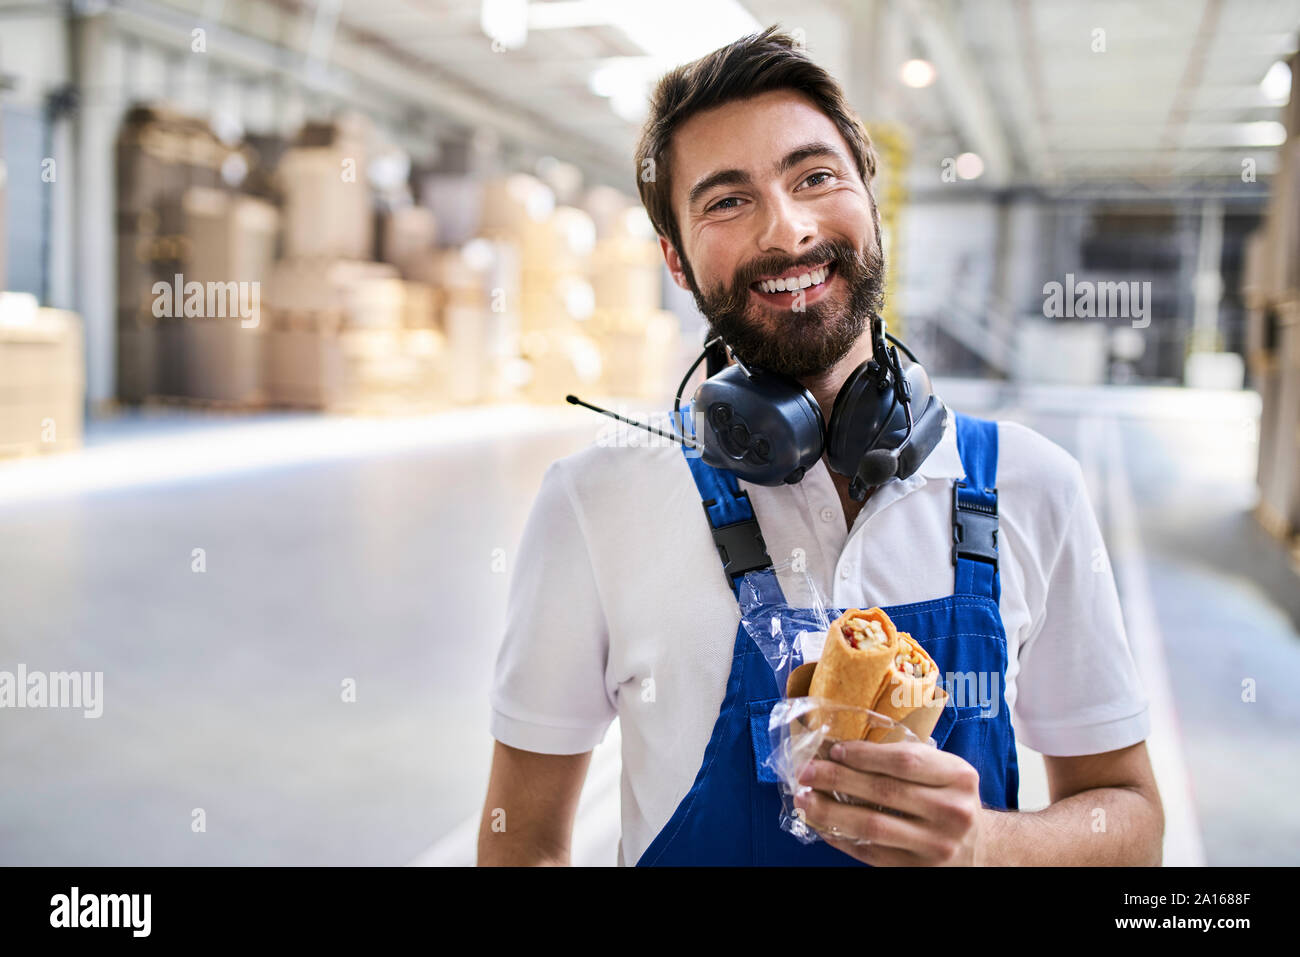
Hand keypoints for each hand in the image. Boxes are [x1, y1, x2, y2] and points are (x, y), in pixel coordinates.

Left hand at [792, 740, 981, 865]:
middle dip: (837, 779)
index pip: (904, 761)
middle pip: (883, 791)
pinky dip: (842, 838)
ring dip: (830, 811)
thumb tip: (842, 750)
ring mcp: (937, 845)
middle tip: (806, 771)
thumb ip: (907, 759)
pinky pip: (871, 853)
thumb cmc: (950, 800)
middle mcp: (952, 811)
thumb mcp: (944, 772)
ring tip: (805, 800)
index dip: (864, 754)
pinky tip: (824, 826)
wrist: (980, 849)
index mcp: (959, 776)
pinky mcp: (920, 870)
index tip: (833, 750)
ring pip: (872, 825)